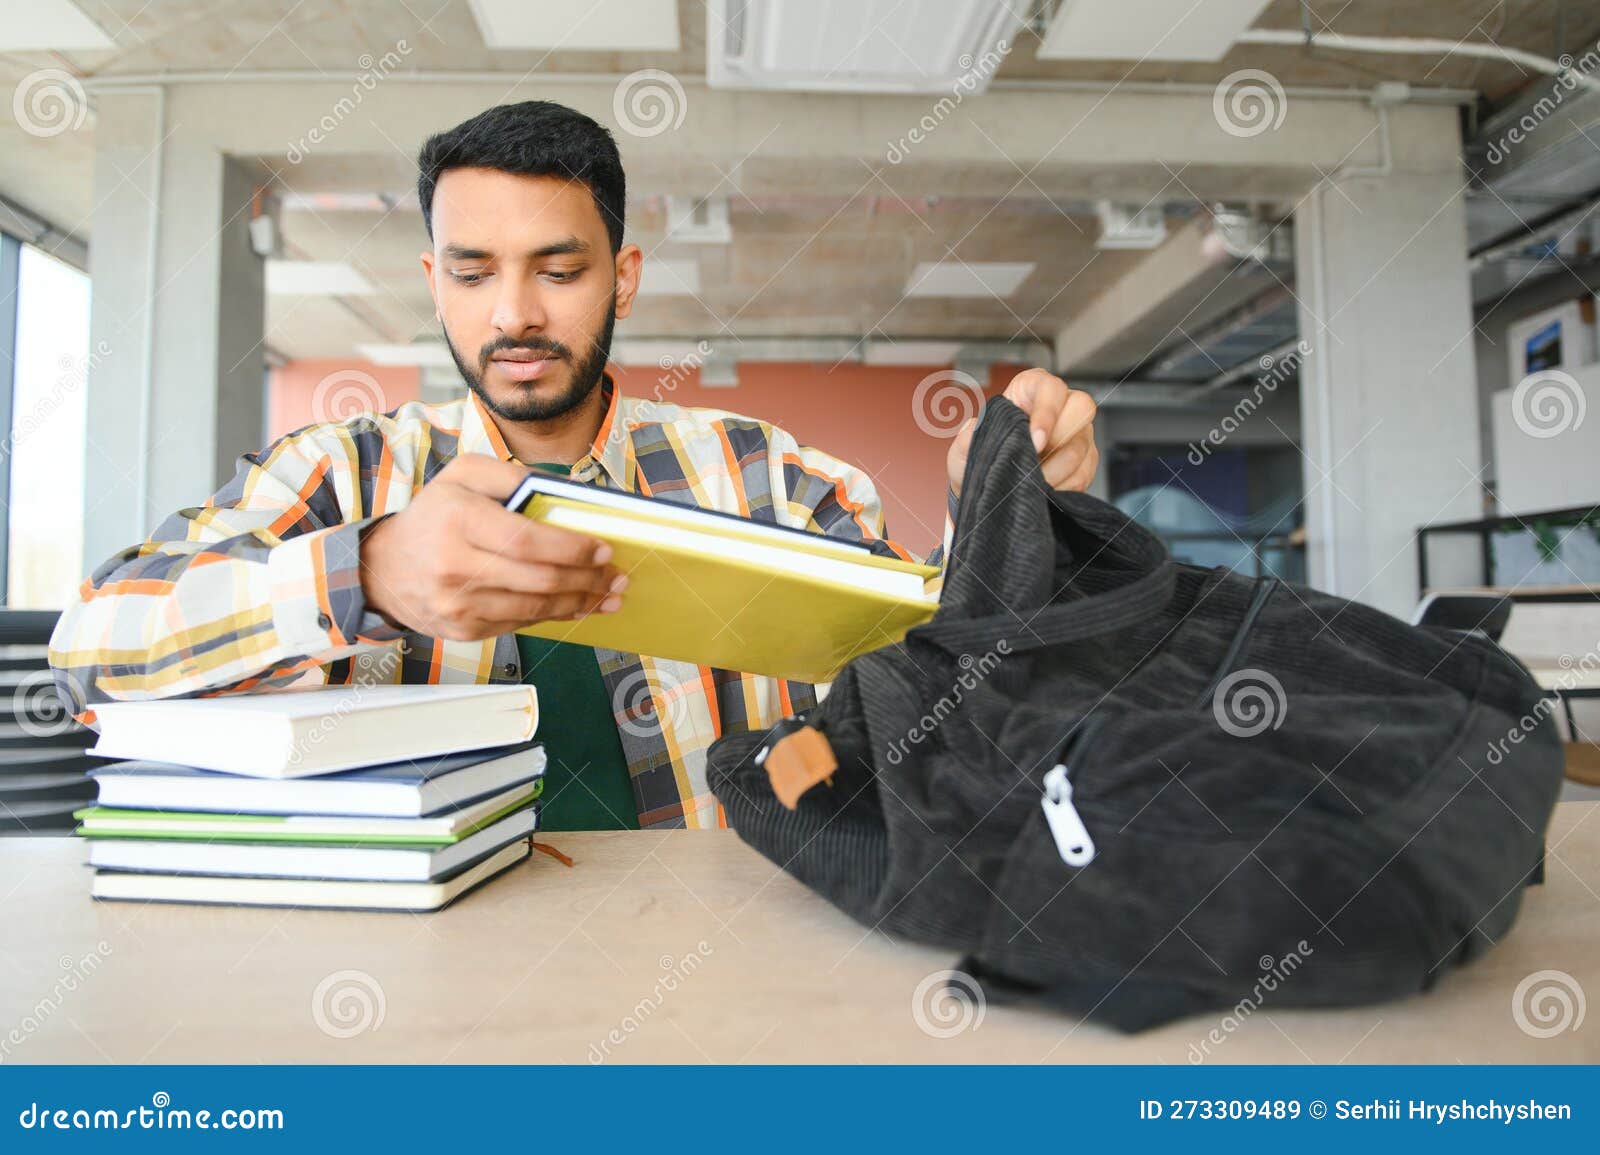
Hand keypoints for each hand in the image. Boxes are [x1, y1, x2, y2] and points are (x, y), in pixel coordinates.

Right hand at [359, 455, 624, 641]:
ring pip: (535, 609)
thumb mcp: (463, 476)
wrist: (383, 568)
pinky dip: (554, 615)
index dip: (572, 549)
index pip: (527, 541)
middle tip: (618, 575)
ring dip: (581, 603)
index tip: (604, 549)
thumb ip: (513, 476)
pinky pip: (521, 624)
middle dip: (588, 579)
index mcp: (458, 520)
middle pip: (539, 580)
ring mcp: (458, 605)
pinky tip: (578, 606)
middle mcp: (455, 566)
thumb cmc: (434, 515)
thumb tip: (569, 494)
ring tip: (609, 594)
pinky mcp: (463, 630)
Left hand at [947, 369, 1098, 497]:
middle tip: (1034, 465)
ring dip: (1054, 472)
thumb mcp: (962, 452)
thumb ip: (965, 439)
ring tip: (1029, 483)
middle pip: (1082, 409)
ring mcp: (1077, 433)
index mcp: (1031, 390)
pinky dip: (1063, 488)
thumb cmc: (980, 461)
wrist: (989, 490)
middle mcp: (1062, 406)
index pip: (1051, 388)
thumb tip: (974, 428)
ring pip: (1081, 448)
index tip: (1035, 441)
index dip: (1048, 412)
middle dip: (1058, 442)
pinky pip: (1083, 473)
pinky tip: (1042, 492)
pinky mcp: (1085, 460)